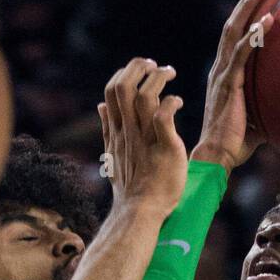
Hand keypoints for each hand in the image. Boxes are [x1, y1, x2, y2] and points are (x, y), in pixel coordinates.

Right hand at [100, 58, 187, 216]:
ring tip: (170, 74)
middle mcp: (128, 131)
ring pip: (144, 95)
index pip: (112, 90)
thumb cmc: (130, 188)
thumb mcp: (113, 155)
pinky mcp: (165, 147)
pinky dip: (172, 102)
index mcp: (117, 131)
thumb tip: (100, 105)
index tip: (141, 73)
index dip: (125, 74)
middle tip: (156, 66)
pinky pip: (164, 116)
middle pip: (124, 86)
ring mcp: (144, 139)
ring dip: (158, 78)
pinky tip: (178, 102)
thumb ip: (108, 128)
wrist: (139, 213)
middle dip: (139, 68)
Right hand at [192, 0, 274, 173]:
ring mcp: (223, 74)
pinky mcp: (229, 84)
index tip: (261, 1)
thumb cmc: (237, 145)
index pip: (234, 38)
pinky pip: (242, 53)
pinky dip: (254, 35)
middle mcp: (221, 69)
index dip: (245, 17)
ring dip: (249, 6)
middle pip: (232, 25)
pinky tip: (269, 20)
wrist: (217, 157)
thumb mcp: (260, 122)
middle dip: (248, 1)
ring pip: (233, 30)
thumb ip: (272, 110)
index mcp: (225, 75)